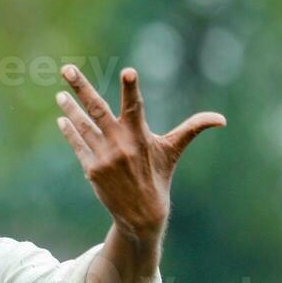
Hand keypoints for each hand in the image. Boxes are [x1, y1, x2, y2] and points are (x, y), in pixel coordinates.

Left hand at [54, 65, 224, 240]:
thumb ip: (193, 129)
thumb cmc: (158, 175)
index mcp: (141, 136)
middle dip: (81, 88)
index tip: (128, 71)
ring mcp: (104, 157)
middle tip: (67, 69)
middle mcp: (121, 144)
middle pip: (97, 110)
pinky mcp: (92, 170)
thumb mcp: (173, 151)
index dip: (131, 89)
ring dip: (70, 108)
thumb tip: (222, 119)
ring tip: (59, 94)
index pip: (136, 107)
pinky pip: (78, 145)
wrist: (142, 214)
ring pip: (83, 126)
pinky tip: (61, 119)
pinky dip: (69, 132)